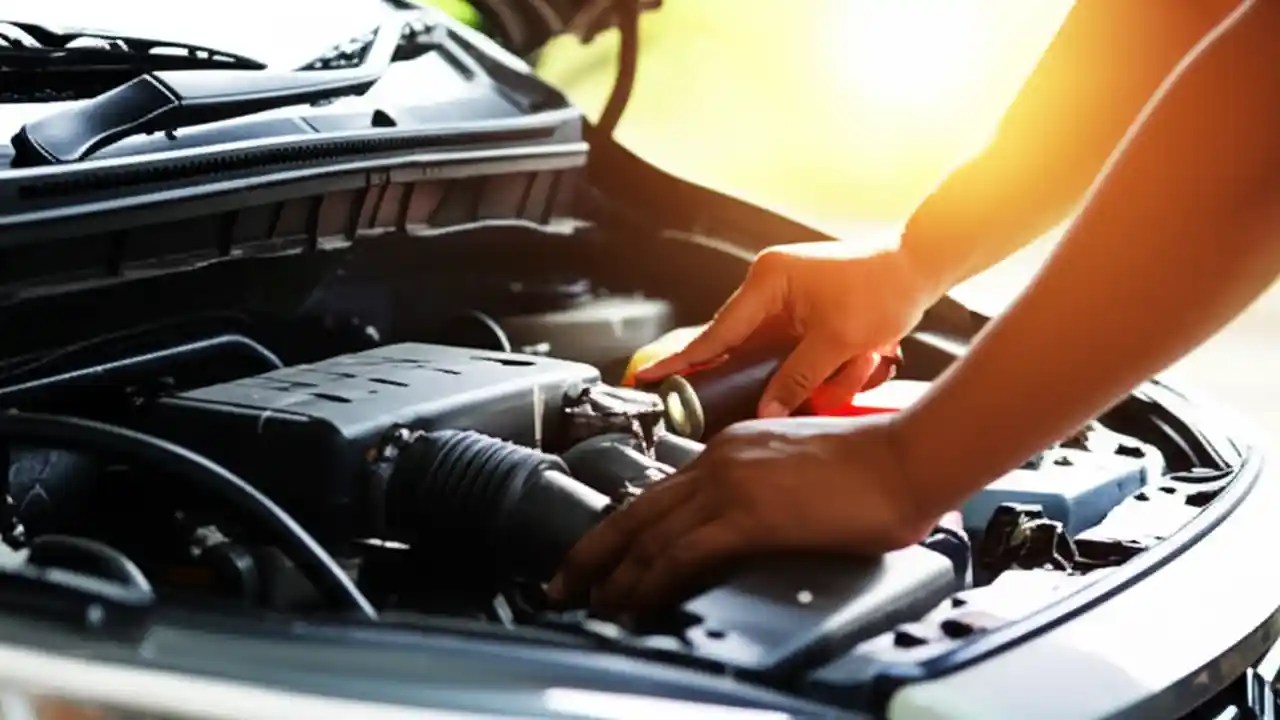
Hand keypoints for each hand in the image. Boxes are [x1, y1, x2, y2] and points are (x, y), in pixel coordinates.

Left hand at [545, 415, 937, 616]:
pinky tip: (637, 604)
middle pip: (637, 510)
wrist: (906, 457)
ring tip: (595, 607)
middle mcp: (719, 459)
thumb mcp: (798, 470)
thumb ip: (762, 490)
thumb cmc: (870, 468)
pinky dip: (651, 582)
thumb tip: (748, 524)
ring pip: (651, 535)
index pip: (658, 491)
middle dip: (594, 552)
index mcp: (730, 447)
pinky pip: (683, 553)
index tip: (601, 555)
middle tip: (565, 583)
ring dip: (616, 577)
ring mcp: (731, 484)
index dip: (621, 528)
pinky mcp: (751, 515)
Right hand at [634, 242, 942, 417]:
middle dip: (764, 374)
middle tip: (763, 393)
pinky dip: (819, 362)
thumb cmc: (883, 289)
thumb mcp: (839, 343)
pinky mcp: (800, 307)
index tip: (650, 377)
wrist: (919, 266)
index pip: (716, 333)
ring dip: (813, 368)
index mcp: (767, 281)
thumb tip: (765, 411)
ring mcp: (783, 295)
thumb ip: (797, 379)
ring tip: (858, 359)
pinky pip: (792, 346)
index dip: (683, 362)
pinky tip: (856, 359)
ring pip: (773, 351)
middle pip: (742, 345)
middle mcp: (768, 284)